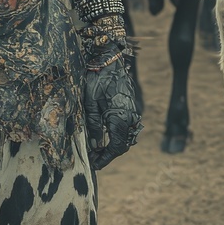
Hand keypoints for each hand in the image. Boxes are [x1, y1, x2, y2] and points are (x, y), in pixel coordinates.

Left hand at [83, 46, 142, 169]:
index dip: (105, 158)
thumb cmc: (97, 78)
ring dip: (112, 145)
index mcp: (121, 118)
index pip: (116, 147)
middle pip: (122, 144)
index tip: (94, 164)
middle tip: (93, 158)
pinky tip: (104, 136)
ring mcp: (133, 113)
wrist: (110, 59)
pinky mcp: (130, 108)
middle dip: (108, 154)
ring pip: (125, 137)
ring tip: (96, 149)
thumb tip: (96, 145)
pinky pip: (126, 128)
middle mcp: (131, 118)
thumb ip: (94, 125)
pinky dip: (116, 135)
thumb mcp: (90, 102)